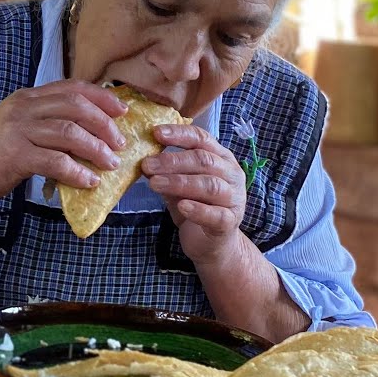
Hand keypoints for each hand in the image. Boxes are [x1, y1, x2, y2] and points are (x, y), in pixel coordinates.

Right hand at [0, 80, 128, 205]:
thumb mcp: (16, 129)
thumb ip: (44, 125)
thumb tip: (84, 136)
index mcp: (26, 98)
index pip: (72, 88)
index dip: (102, 97)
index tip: (122, 111)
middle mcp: (23, 108)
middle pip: (76, 106)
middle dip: (104, 124)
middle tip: (119, 143)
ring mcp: (18, 130)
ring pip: (69, 132)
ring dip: (96, 149)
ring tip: (110, 164)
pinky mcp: (15, 155)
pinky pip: (55, 161)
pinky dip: (77, 171)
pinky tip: (88, 181)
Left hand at [141, 124, 246, 263]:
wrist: (212, 243)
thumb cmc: (196, 207)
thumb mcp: (178, 186)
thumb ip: (167, 173)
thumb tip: (143, 160)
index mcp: (221, 158)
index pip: (202, 139)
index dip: (179, 134)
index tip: (155, 133)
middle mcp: (231, 174)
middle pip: (204, 160)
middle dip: (172, 161)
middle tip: (147, 164)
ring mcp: (234, 199)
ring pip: (209, 185)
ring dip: (179, 182)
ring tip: (154, 183)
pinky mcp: (229, 222)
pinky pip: (216, 214)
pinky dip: (198, 209)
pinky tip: (181, 206)